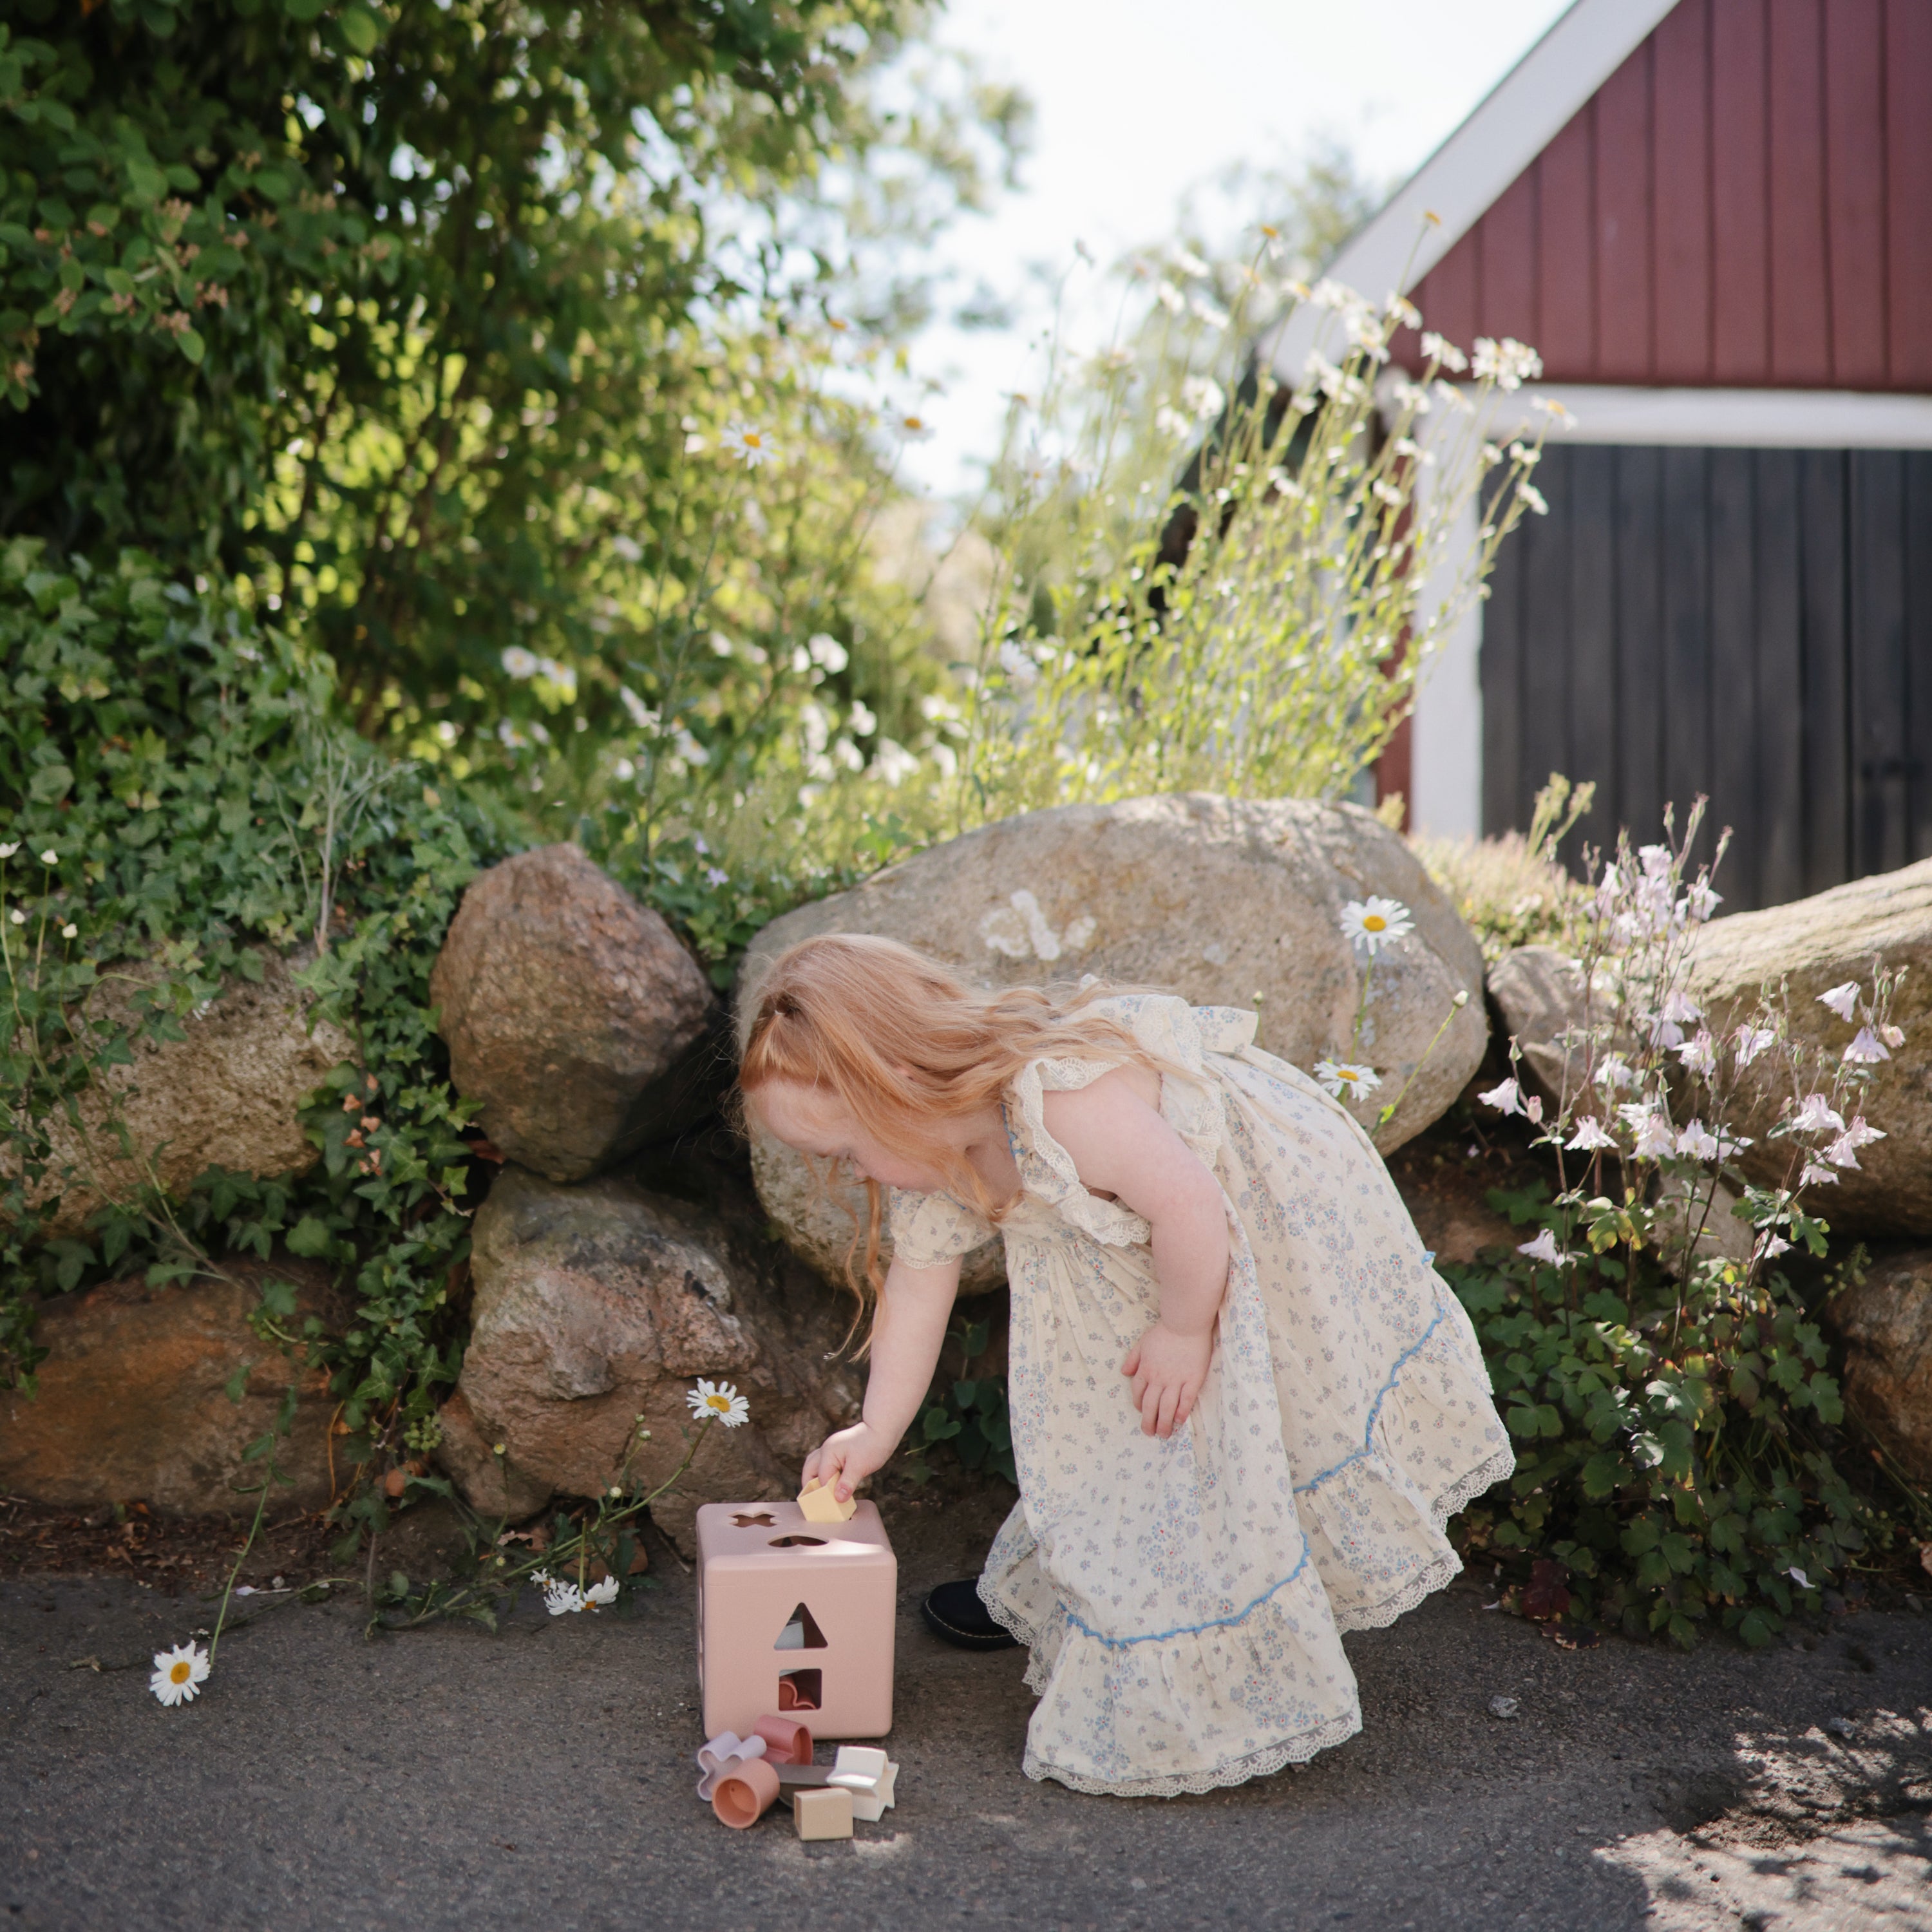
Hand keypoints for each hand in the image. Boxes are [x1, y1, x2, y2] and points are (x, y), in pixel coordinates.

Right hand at [802, 1421, 893, 1501]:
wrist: (882, 1430)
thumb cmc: (872, 1446)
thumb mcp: (860, 1467)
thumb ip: (847, 1483)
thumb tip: (838, 1499)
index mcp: (828, 1452)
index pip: (821, 1479)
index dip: (826, 1493)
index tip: (833, 1506)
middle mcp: (826, 1449)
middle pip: (809, 1471)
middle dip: (811, 1486)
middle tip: (818, 1501)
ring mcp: (831, 1449)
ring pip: (815, 1466)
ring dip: (817, 1480)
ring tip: (824, 1494)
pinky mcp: (838, 1451)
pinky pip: (825, 1464)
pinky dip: (827, 1475)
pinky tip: (835, 1484)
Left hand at [1121, 1318, 1213, 1438]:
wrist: (1185, 1323)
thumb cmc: (1164, 1331)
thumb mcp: (1142, 1342)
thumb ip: (1133, 1359)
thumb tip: (1124, 1373)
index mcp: (1145, 1369)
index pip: (1138, 1393)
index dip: (1139, 1406)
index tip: (1142, 1413)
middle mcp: (1158, 1378)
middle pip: (1150, 1405)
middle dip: (1148, 1422)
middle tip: (1150, 1433)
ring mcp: (1176, 1380)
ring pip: (1166, 1407)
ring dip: (1163, 1423)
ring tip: (1164, 1434)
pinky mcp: (1192, 1380)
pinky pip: (1186, 1400)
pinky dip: (1181, 1412)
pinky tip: (1179, 1421)